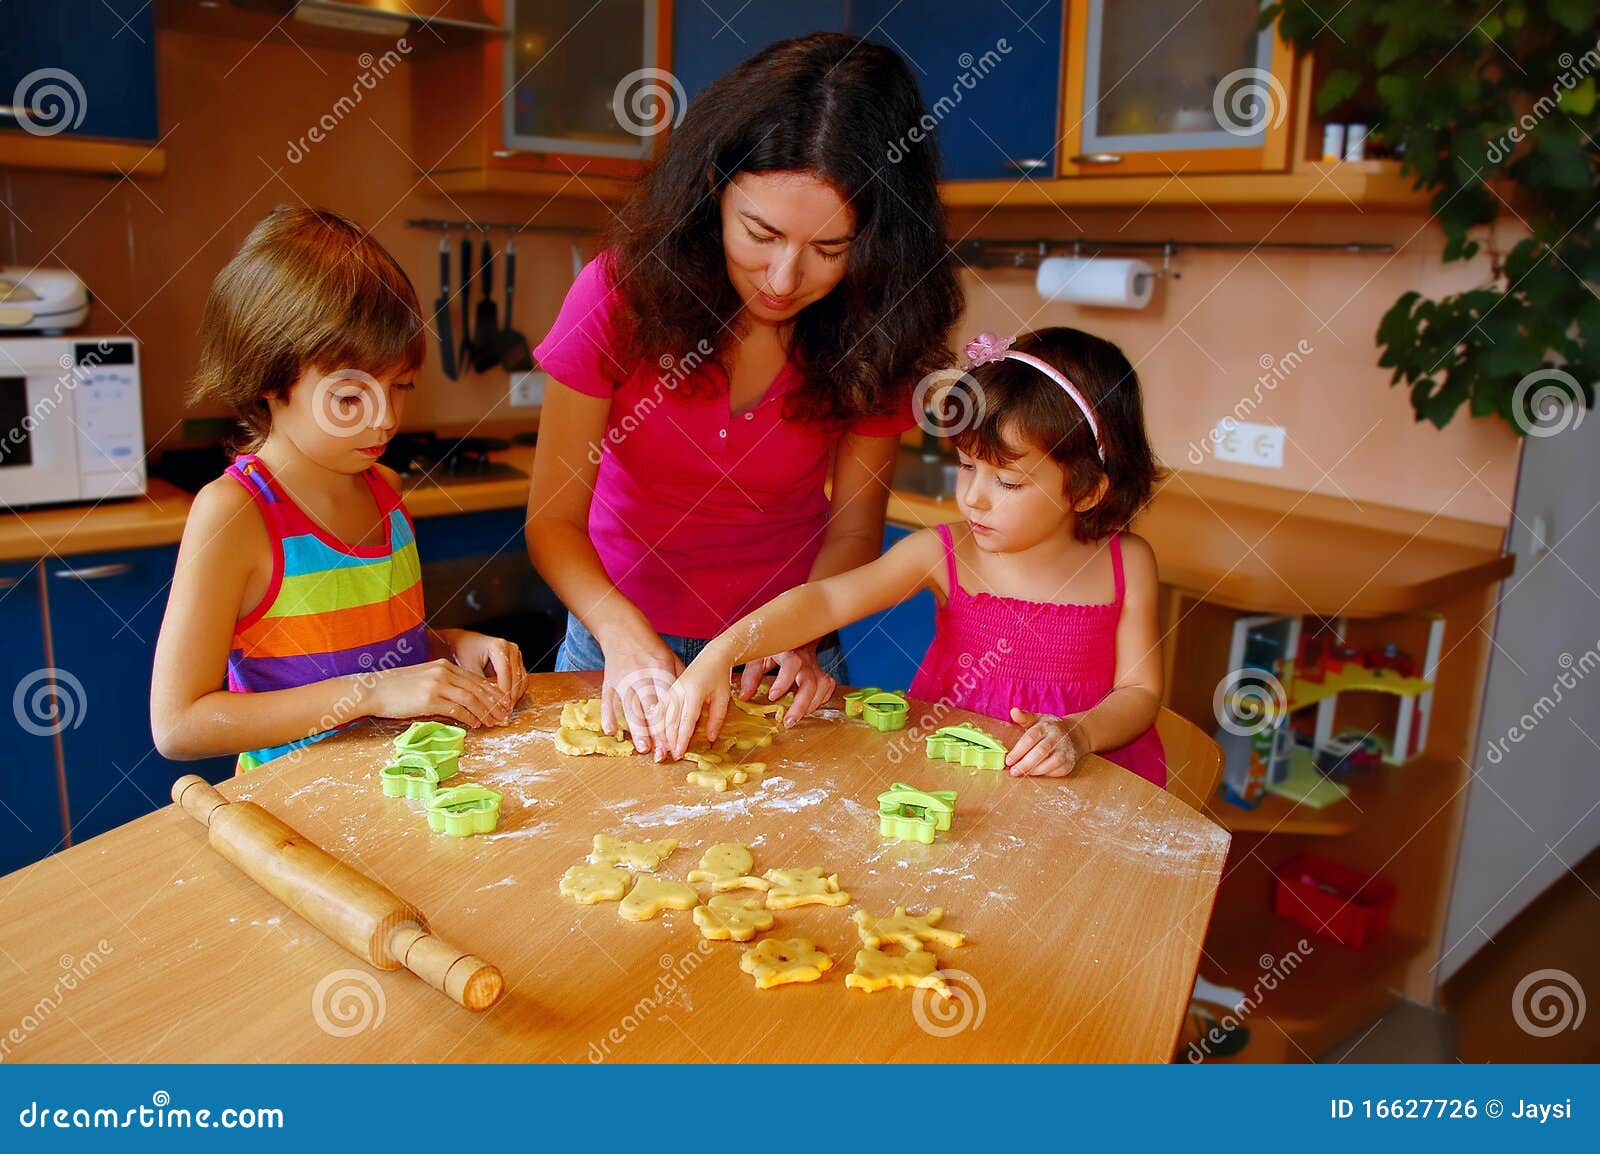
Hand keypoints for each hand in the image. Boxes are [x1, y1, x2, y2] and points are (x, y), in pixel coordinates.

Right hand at [364, 659, 511, 728]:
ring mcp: (437, 684)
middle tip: (505, 716)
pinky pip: (457, 709)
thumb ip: (445, 686)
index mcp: (445, 666)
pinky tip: (476, 724)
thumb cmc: (398, 689)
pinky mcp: (430, 699)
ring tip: (495, 722)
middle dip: (495, 704)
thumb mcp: (426, 680)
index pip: (476, 680)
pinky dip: (470, 718)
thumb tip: (465, 702)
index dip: (492, 693)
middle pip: (478, 689)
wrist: (374, 689)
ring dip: (486, 713)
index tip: (503, 704)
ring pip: (471, 699)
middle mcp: (444, 672)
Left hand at [448, 631, 526, 722]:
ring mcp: (516, 654)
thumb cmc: (465, 651)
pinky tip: (509, 702)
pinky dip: (517, 691)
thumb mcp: (468, 667)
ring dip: (516, 696)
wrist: (466, 641)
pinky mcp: (517, 661)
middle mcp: (511, 649)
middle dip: (512, 696)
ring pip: (522, 679)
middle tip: (505, 712)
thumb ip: (478, 683)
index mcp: (499, 646)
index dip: (504, 691)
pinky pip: (522, 679)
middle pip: (517, 676)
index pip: (505, 672)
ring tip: (508, 710)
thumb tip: (484, 703)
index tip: (501, 706)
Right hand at [601, 641, 683, 753]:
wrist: (623, 630)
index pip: (669, 701)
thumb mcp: (672, 658)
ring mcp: (624, 678)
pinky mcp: (609, 680)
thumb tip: (689, 705)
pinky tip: (611, 731)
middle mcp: (642, 675)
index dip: (673, 722)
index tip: (677, 741)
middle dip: (657, 732)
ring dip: (637, 729)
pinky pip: (608, 700)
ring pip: (631, 708)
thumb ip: (680, 681)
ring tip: (643, 748)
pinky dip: (608, 715)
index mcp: (661, 669)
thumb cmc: (651, 647)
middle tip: (661, 753)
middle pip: (651, 708)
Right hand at [656, 656, 736, 762]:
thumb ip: (717, 719)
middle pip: (670, 720)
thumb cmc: (720, 676)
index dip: (681, 739)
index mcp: (694, 692)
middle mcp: (679, 691)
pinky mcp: (669, 689)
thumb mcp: (723, 698)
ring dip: (662, 733)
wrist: (712, 656)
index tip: (679, 753)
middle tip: (670, 756)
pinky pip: (660, 707)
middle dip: (670, 740)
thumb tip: (711, 738)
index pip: (686, 721)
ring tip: (663, 748)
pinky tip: (657, 732)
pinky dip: (658, 721)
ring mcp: (672, 689)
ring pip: (662, 715)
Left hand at [737, 642, 836, 728]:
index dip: (783, 681)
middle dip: (800, 704)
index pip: (792, 663)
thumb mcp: (757, 656)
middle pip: (810, 681)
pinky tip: (809, 707)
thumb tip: (745, 697)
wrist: (791, 633)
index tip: (773, 697)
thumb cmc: (772, 647)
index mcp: (787, 650)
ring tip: (797, 718)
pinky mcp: (820, 672)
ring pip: (822, 685)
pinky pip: (828, 686)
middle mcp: (804, 658)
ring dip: (811, 705)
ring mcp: (815, 665)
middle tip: (788, 721)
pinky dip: (822, 699)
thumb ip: (750, 676)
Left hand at [1006, 708, 1091, 776]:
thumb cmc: (1048, 729)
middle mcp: (1057, 737)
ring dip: (1036, 770)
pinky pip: (1058, 770)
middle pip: (1041, 751)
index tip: (1008, 761)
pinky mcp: (1070, 761)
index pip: (1030, 738)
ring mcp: (1065, 749)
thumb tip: (1013, 711)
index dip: (1018, 751)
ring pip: (1052, 762)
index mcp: (1045, 726)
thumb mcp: (1036, 720)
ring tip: (1023, 774)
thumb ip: (1023, 718)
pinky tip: (1036, 774)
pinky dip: (1046, 774)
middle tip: (1014, 772)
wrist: (1073, 734)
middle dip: (1025, 764)